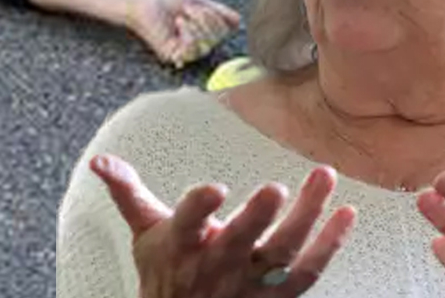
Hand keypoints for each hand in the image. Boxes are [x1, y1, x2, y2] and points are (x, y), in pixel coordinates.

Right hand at [91, 155, 356, 296]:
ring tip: (323, 178)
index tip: (212, 188)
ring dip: (307, 217)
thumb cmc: (166, 270)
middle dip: (258, 217)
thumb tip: (99, 160)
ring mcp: (251, 283)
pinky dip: (331, 245)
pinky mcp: (278, 294)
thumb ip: (127, 191)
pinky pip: (309, 271)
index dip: (199, 208)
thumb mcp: (143, 231)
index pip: (187, 223)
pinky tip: (345, 214)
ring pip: (282, 253)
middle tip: (275, 189)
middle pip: (241, 242)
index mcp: (181, 245)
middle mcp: (216, 266)